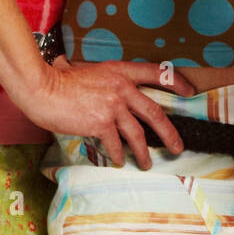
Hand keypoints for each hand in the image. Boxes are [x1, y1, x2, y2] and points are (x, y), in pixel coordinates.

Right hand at [22, 56, 194, 168]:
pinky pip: (116, 145)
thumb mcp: (88, 71)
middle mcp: (120, 88)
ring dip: (144, 153)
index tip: (190, 92)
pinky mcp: (101, 123)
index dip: (176, 82)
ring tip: (147, 164)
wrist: (43, 89)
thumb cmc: (60, 80)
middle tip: (178, 147)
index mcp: (119, 71)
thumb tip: (114, 95)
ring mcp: (112, 106)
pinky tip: (119, 162)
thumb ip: (104, 81)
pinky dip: (119, 155)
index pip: (156, 73)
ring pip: (138, 134)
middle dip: (169, 132)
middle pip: (154, 112)